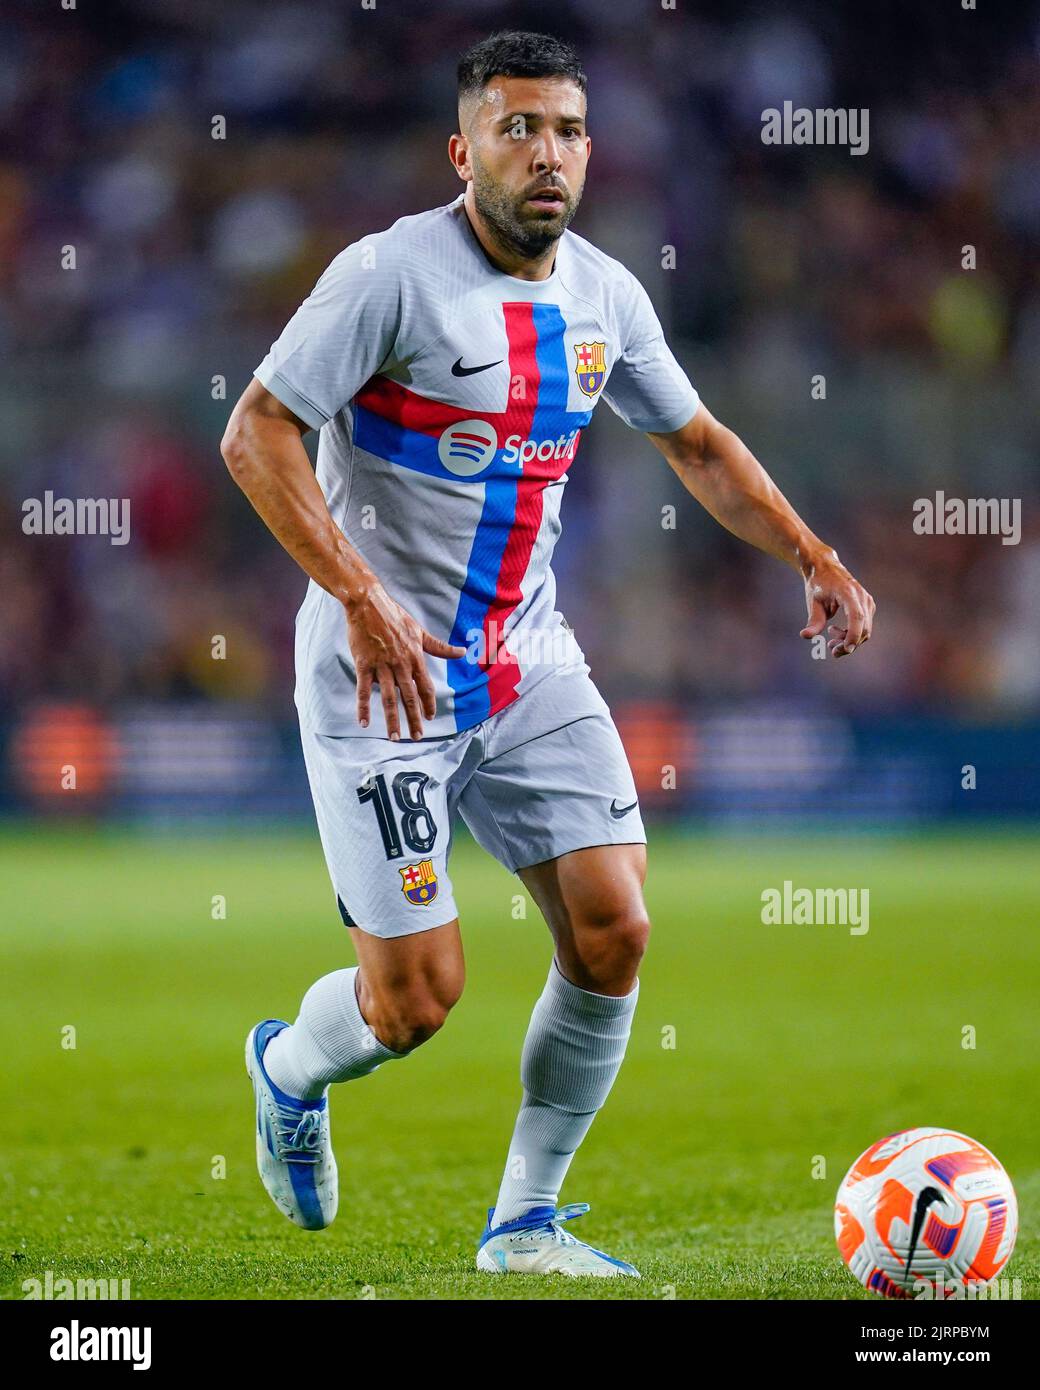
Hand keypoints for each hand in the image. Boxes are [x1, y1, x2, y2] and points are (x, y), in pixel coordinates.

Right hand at [345, 584, 465, 738]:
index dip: (428, 703)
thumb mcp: (420, 631)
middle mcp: (401, 665)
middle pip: (409, 697)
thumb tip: (462, 652)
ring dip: (392, 719)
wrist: (368, 603)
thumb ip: (439, 647)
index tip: (430, 717)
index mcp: (415, 658)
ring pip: (389, 698)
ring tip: (395, 737)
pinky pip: (363, 690)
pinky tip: (363, 722)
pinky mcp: (364, 664)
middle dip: (414, 718)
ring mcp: (382, 666)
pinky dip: (363, 707)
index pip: (425, 686)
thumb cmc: (394, 616)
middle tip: (417, 737)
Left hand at [800, 548, 875, 657]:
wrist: (826, 568)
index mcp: (848, 593)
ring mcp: (867, 601)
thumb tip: (805, 636)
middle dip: (848, 644)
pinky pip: (863, 626)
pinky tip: (835, 631)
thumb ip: (813, 621)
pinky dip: (851, 634)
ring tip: (830, 641)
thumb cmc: (818, 584)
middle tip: (831, 649)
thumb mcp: (813, 602)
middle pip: (863, 627)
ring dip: (849, 640)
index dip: (853, 634)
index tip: (846, 649)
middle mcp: (862, 597)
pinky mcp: (867, 606)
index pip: (856, 616)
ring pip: (865, 630)